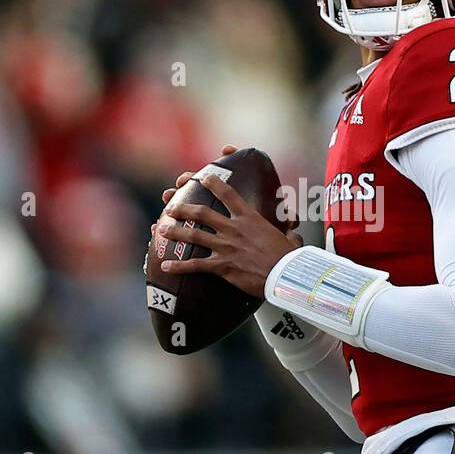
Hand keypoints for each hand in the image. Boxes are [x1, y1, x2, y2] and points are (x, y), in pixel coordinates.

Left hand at [157, 147, 302, 298]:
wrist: (284, 276)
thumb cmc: (289, 258)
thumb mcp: (289, 240)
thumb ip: (288, 234)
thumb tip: (294, 236)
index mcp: (250, 218)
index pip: (228, 194)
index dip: (214, 183)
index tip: (203, 177)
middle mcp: (234, 229)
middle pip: (202, 213)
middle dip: (183, 207)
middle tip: (170, 206)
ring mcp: (226, 247)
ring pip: (194, 235)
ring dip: (175, 231)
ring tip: (160, 228)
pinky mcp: (222, 266)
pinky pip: (196, 265)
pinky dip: (179, 267)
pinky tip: (165, 267)